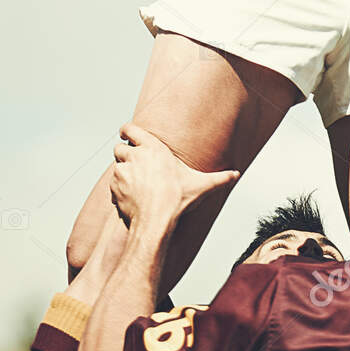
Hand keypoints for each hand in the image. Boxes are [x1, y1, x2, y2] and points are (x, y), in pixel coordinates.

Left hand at [109, 122, 238, 229]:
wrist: (156, 221)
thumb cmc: (177, 199)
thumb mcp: (201, 185)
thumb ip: (219, 178)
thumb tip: (237, 175)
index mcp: (152, 147)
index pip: (130, 129)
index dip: (126, 131)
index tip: (126, 134)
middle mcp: (135, 156)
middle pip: (119, 148)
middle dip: (124, 154)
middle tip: (134, 163)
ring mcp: (122, 172)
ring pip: (116, 167)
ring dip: (122, 173)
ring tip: (134, 183)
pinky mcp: (115, 189)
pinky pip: (113, 186)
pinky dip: (119, 190)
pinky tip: (131, 197)